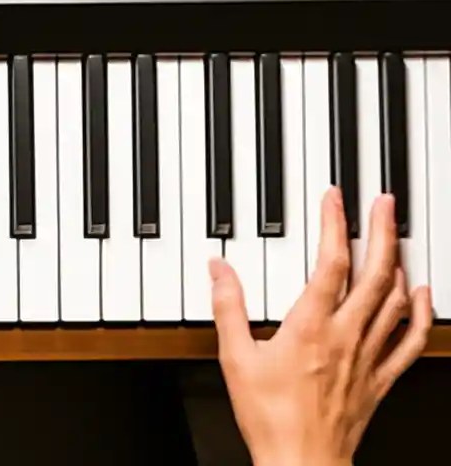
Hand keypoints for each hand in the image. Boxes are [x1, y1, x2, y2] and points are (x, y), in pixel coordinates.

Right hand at [209, 187, 431, 465]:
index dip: (335, 224)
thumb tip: (219, 270)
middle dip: (381, 231)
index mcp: (310, 327)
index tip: (335, 199)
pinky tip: (420, 294)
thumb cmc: (269, 417)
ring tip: (396, 236)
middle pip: (375, 273)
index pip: (330, 262)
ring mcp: (368, 357)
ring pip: (395, 300)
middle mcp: (345, 336)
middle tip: (384, 203)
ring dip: (399, 262)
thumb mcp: (235, 358)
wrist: (301, 462)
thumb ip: (228, 308)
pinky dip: (418, 313)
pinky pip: (409, 340)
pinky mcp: (379, 378)